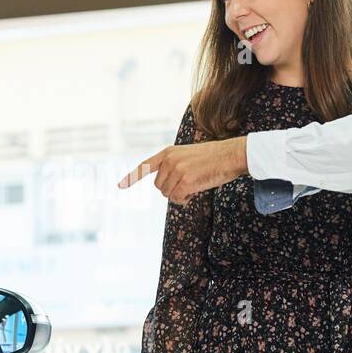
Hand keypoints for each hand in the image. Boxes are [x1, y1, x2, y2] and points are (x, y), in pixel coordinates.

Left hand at [117, 136, 247, 203]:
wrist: (231, 155)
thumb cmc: (213, 157)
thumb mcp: (188, 156)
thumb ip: (174, 166)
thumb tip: (165, 187)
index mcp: (168, 152)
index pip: (145, 166)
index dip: (132, 177)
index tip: (120, 186)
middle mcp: (169, 160)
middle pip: (159, 187)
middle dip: (171, 190)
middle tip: (188, 184)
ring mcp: (177, 170)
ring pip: (168, 194)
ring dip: (179, 195)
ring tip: (195, 184)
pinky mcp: (186, 181)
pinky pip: (178, 198)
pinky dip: (185, 199)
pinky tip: (196, 191)